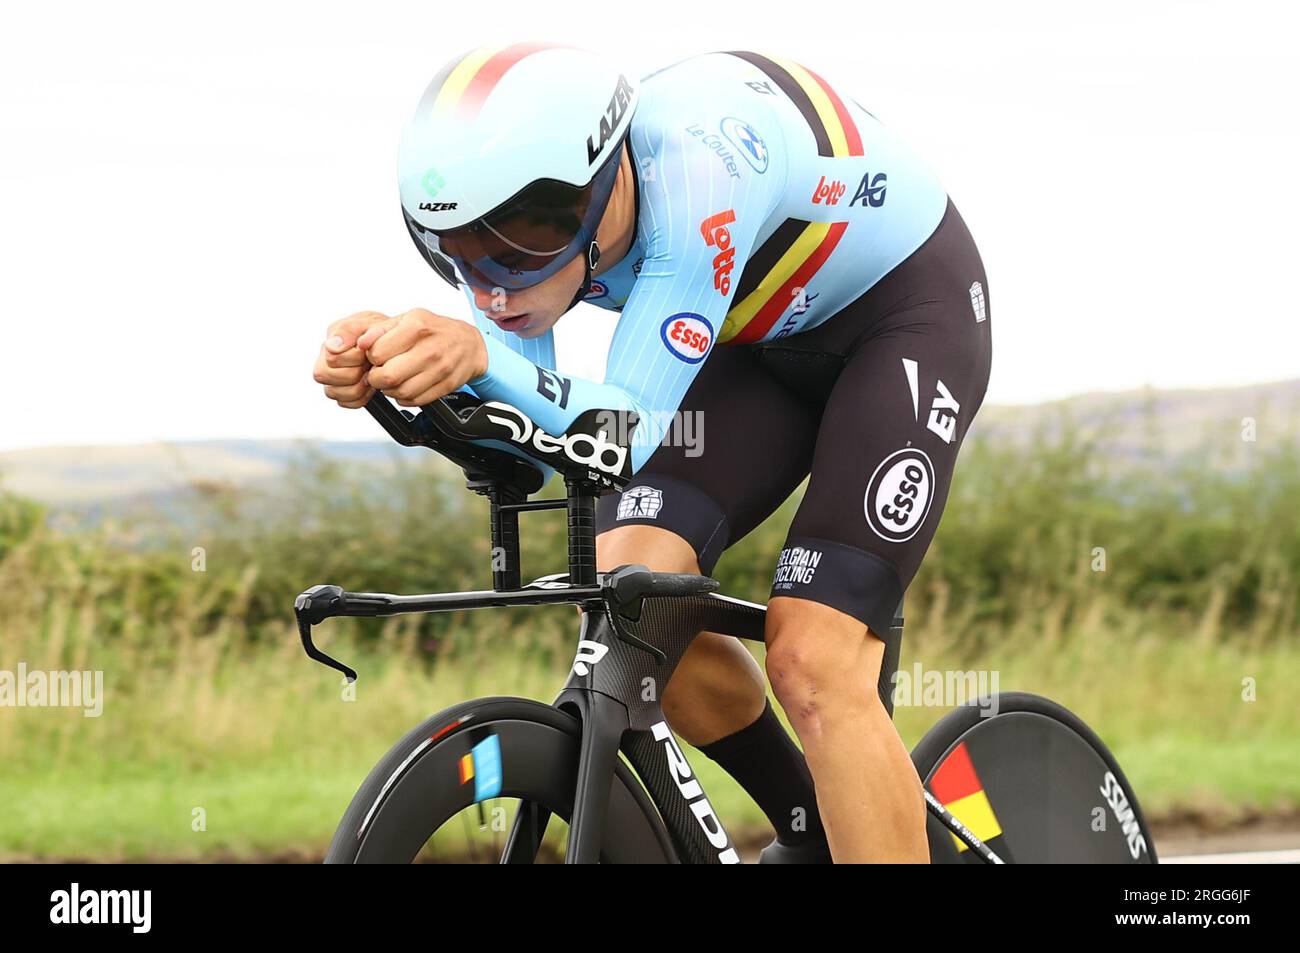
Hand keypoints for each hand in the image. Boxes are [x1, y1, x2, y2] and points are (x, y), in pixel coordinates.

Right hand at [313, 311, 391, 408]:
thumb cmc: (378, 331)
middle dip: (355, 371)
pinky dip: (361, 397)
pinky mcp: (341, 393)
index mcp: (330, 343)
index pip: (331, 358)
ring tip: (370, 374)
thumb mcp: (368, 321)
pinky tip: (370, 385)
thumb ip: (349, 330)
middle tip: (369, 364)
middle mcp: (325, 361)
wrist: (391, 342)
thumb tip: (333, 346)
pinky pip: (345, 402)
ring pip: (334, 392)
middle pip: (326, 376)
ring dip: (358, 386)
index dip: (355, 357)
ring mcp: (332, 379)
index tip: (367, 351)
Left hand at [359, 308, 488, 406]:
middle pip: (388, 376)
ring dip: (389, 389)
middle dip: (376, 377)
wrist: (469, 344)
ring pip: (400, 392)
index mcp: (417, 327)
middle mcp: (430, 349)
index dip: (371, 356)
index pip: (377, 352)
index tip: (376, 354)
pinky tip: (406, 385)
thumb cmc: (435, 330)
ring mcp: (439, 370)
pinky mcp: (445, 386)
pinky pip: (415, 401)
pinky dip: (404, 397)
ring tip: (392, 378)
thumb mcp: (407, 319)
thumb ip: (381, 329)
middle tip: (379, 371)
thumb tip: (361, 342)